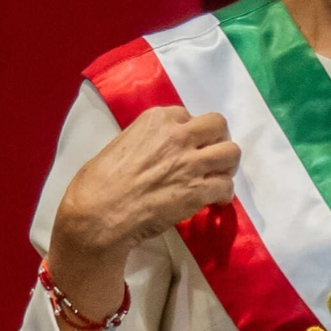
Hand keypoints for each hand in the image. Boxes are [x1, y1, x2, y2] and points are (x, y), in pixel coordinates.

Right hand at [45, 107, 239, 314]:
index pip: (189, 115)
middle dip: (217, 141)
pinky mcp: (198, 191)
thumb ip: (149, 140)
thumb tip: (159, 151)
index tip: (186, 146)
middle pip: (218, 126)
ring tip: (216, 177)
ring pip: (232, 153)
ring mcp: (191, 163)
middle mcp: (178, 135)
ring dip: (226, 165)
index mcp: (157, 120)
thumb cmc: (97, 183)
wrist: (97, 214)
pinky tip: (213, 200)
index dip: (190, 133)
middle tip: (209, 158)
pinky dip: (223, 194)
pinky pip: (227, 186)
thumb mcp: (121, 143)